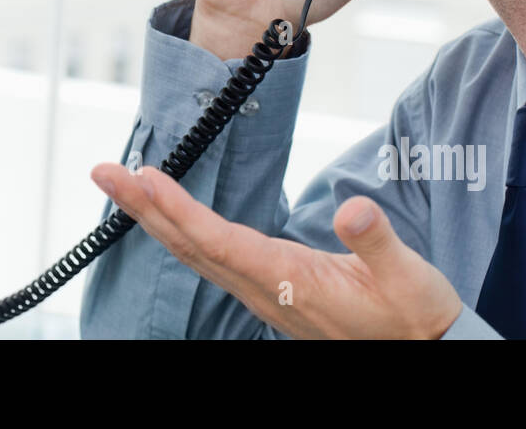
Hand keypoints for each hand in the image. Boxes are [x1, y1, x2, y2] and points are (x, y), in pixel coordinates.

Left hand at [91, 162, 462, 338]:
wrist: (421, 352)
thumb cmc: (413, 315)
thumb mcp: (407, 276)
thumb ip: (376, 241)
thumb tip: (352, 208)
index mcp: (291, 283)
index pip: (220, 242)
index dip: (180, 210)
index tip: (146, 178)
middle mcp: (265, 290)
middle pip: (190, 246)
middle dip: (143, 208)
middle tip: (104, 172)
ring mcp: (261, 293)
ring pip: (194, 252)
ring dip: (154, 217)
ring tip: (123, 184)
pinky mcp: (267, 290)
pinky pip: (210, 257)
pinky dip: (181, 229)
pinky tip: (167, 215)